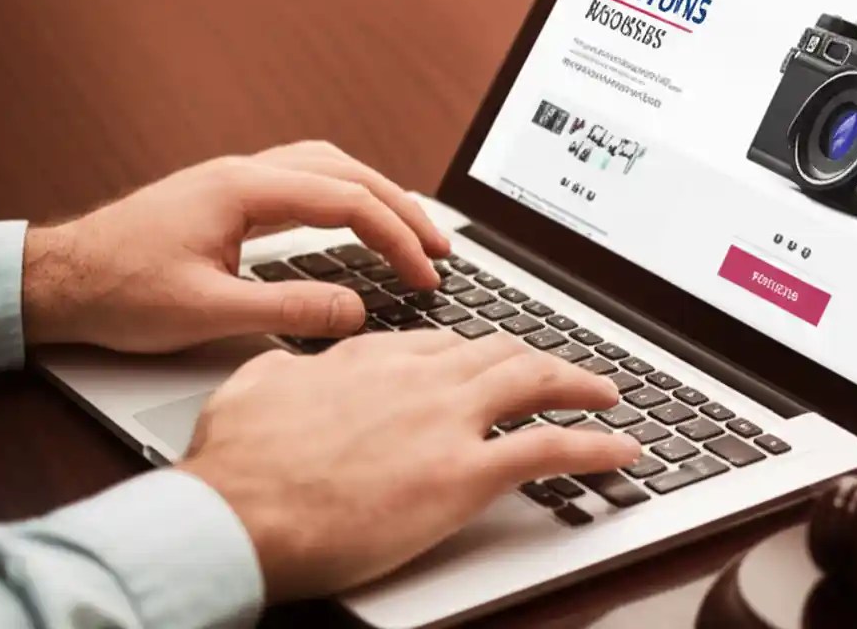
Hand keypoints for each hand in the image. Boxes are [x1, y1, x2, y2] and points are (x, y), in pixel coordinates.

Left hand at [22, 141, 449, 351]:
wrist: (59, 280)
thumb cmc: (118, 292)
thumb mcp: (208, 312)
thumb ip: (289, 308)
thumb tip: (355, 309)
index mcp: (243, 190)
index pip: (345, 201)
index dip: (395, 238)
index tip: (424, 274)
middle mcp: (245, 172)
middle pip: (348, 172)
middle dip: (401, 210)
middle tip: (440, 250)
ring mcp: (236, 179)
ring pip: (329, 167)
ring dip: (376, 195)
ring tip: (412, 230)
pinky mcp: (229, 195)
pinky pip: (305, 177)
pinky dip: (345, 194)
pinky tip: (355, 215)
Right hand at [180, 331, 641, 600]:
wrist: (235, 514)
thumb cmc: (236, 464)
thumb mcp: (255, 387)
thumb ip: (292, 369)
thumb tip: (300, 366)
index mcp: (371, 358)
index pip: (443, 343)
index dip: (476, 353)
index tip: (492, 362)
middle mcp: (418, 378)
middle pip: (499, 352)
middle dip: (538, 359)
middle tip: (562, 369)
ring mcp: (446, 421)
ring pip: (534, 382)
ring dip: (578, 384)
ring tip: (606, 392)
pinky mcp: (465, 473)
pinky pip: (550, 448)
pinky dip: (595, 445)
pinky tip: (621, 448)